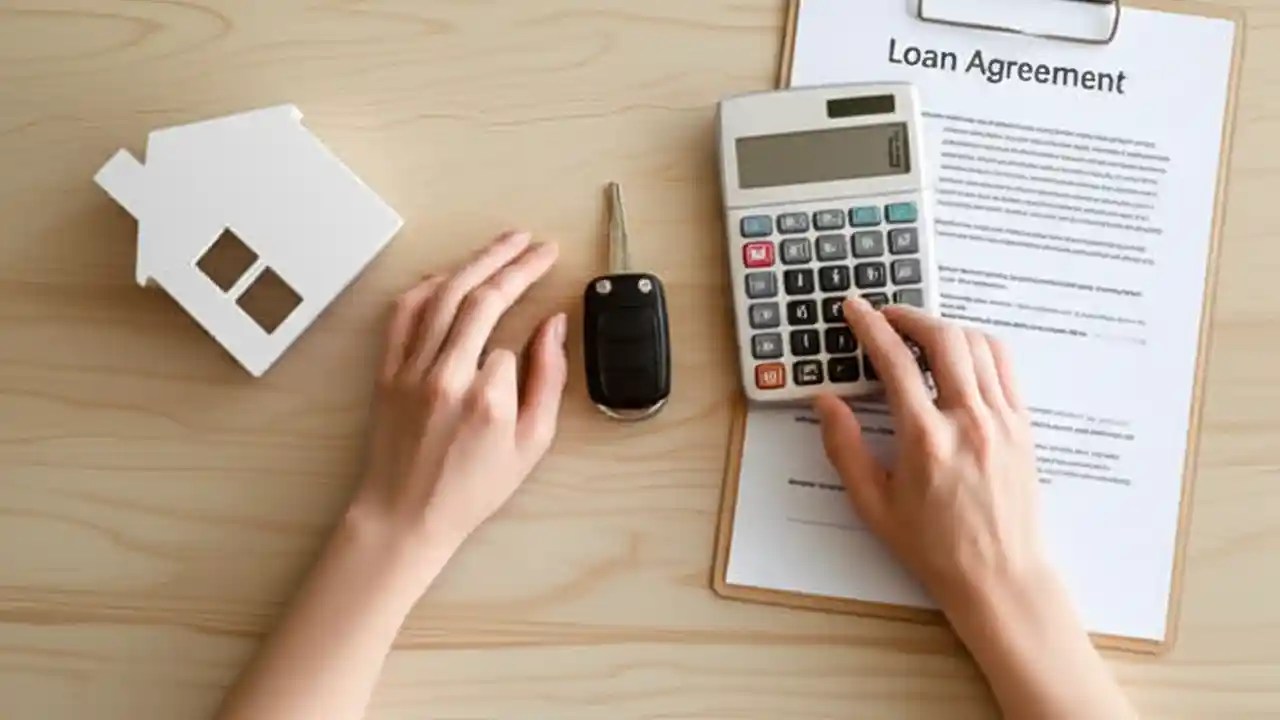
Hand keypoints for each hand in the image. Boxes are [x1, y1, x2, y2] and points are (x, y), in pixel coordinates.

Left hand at [349, 230, 567, 567]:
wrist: (404, 514)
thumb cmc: (470, 488)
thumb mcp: (532, 446)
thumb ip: (549, 381)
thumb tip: (554, 326)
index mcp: (488, 400)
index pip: (514, 342)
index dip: (530, 338)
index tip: (544, 329)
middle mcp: (446, 377)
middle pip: (482, 299)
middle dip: (515, 263)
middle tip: (539, 246)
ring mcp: (411, 371)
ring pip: (444, 296)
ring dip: (477, 261)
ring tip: (507, 242)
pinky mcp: (387, 370)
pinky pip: (405, 313)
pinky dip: (429, 285)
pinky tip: (453, 273)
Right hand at [814, 297, 1045, 613]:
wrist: (999, 576)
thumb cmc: (936, 547)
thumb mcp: (873, 504)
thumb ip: (845, 448)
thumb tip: (826, 402)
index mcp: (926, 441)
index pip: (895, 363)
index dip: (870, 327)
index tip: (855, 309)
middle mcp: (969, 422)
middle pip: (943, 338)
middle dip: (910, 316)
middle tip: (886, 316)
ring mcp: (1003, 420)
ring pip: (977, 343)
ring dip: (945, 327)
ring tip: (919, 332)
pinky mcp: (1023, 425)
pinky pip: (1004, 365)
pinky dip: (978, 345)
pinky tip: (959, 352)